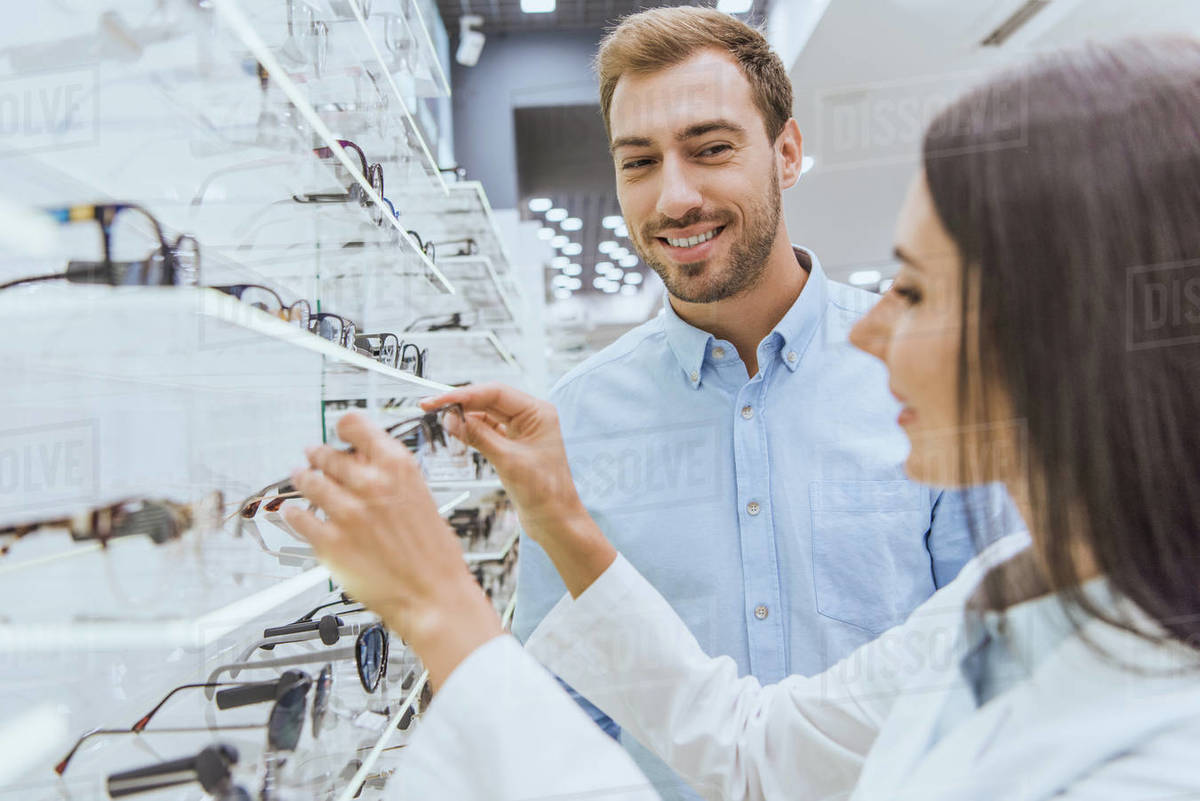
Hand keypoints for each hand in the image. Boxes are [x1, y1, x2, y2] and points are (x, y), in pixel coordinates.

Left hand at [283, 412, 501, 687]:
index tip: (338, 429)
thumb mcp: (422, 498)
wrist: (434, 596)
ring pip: (308, 481)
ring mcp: (347, 513)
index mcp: (398, 468)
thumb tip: (365, 461)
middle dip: (317, 453)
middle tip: (312, 454)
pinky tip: (291, 511)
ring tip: (298, 477)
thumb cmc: (435, 555)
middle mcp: (370, 485)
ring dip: (300, 477)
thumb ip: (391, 477)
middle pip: (327, 453)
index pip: (356, 425)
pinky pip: (298, 518)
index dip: (342, 426)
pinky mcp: (330, 542)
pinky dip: (291, 512)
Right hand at [423, 383, 617, 598]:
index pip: (495, 393)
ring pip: (485, 415)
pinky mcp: (512, 446)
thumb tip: (451, 418)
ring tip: (441, 421)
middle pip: (489, 400)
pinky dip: (470, 431)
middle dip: (461, 403)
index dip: (464, 395)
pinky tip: (455, 432)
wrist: (554, 521)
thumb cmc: (544, 492)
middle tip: (430, 407)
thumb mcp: (508, 460)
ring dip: (464, 417)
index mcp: (538, 413)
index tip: (439, 401)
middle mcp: (531, 417)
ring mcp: (521, 431)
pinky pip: (486, 431)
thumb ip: (478, 436)